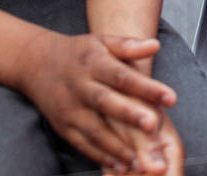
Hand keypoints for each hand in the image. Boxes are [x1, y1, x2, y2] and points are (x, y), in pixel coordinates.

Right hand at [15, 31, 177, 170]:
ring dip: (117, 146)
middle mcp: (80, 88)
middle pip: (106, 102)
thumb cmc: (78, 53)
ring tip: (140, 159)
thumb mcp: (102, 42)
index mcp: (94, 64)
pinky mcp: (63, 127)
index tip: (171, 98)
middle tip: (153, 125)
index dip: (146, 87)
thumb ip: (128, 46)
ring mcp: (69, 110)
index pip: (122, 76)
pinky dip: (101, 156)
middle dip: (130, 115)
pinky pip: (82, 144)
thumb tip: (155, 45)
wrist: (35, 64)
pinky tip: (120, 165)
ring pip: (94, 130)